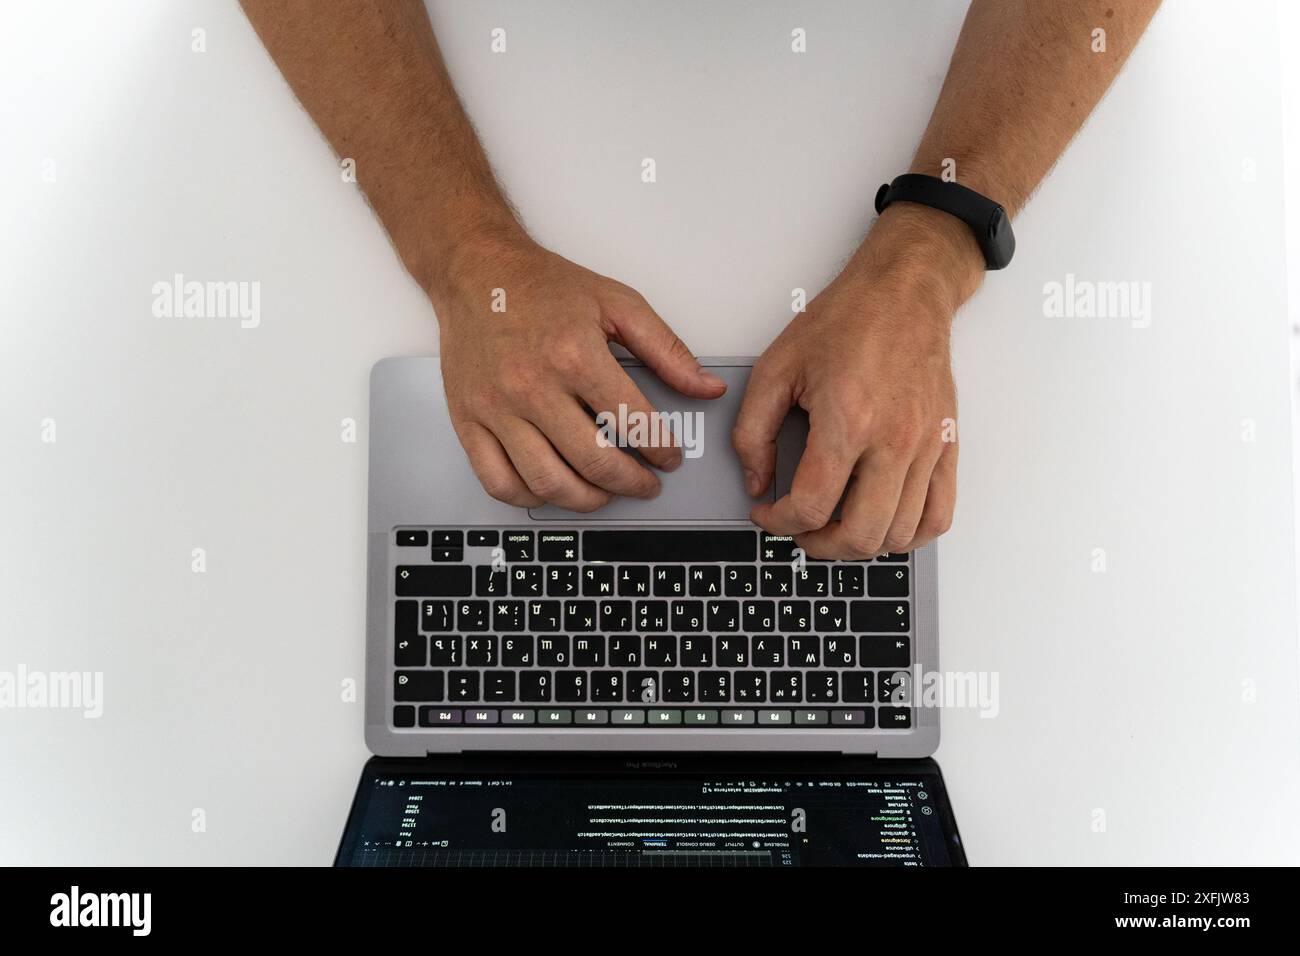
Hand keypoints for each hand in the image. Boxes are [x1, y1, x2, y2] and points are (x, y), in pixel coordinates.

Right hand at [433, 235, 726, 511]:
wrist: (476, 271)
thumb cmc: (542, 286)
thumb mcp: (617, 304)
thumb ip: (667, 350)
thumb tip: (706, 388)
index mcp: (575, 355)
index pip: (633, 423)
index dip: (661, 449)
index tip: (669, 457)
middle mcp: (532, 386)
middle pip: (594, 462)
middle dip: (632, 483)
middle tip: (646, 484)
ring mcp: (497, 408)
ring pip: (547, 483)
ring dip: (587, 499)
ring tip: (605, 492)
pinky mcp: (468, 421)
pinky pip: (498, 482)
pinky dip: (530, 498)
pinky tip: (552, 488)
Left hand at [732, 205, 981, 557]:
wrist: (905, 291)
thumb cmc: (846, 321)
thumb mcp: (776, 368)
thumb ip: (753, 432)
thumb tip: (756, 482)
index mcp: (847, 421)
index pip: (811, 506)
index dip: (778, 522)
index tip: (766, 513)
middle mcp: (894, 441)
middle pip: (860, 535)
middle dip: (818, 545)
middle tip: (799, 530)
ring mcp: (927, 448)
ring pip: (900, 535)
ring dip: (862, 544)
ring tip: (836, 524)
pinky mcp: (947, 447)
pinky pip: (939, 516)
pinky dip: (910, 534)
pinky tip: (882, 521)